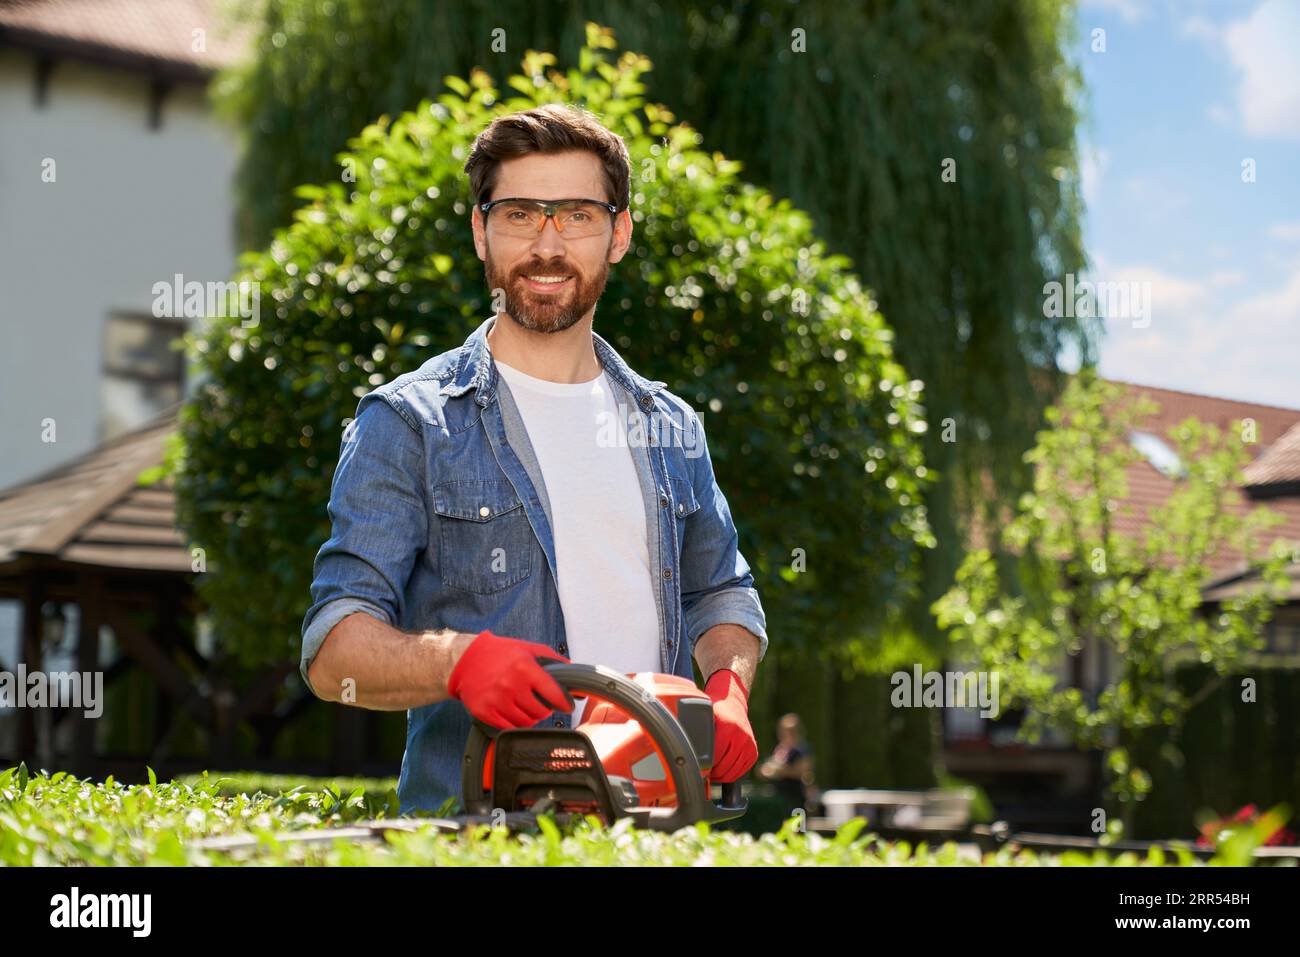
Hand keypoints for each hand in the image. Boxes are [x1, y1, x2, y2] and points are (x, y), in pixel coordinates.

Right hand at [448, 630, 572, 728]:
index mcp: (524, 667)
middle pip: (540, 712)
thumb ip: (553, 659)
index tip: (567, 706)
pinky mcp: (484, 712)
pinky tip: (514, 713)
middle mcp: (510, 685)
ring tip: (527, 707)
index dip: (564, 703)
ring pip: (526, 723)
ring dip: (531, 718)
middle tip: (542, 704)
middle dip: (545, 710)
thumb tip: (573, 672)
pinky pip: (508, 728)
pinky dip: (515, 724)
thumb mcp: (529, 649)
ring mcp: (496, 700)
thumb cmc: (501, 653)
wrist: (467, 660)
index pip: (553, 694)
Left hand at [704, 669, 756, 782]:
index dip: (703, 766)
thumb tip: (683, 748)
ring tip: (711, 771)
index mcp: (728, 727)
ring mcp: (749, 745)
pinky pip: (740, 771)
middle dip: (711, 773)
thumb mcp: (705, 717)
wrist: (733, 703)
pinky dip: (730, 774)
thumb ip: (696, 731)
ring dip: (720, 776)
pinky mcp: (753, 752)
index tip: (696, 767)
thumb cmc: (715, 711)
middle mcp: (741, 737)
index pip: (714, 757)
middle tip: (702, 771)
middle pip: (723, 767)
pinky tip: (721, 768)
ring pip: (732, 773)